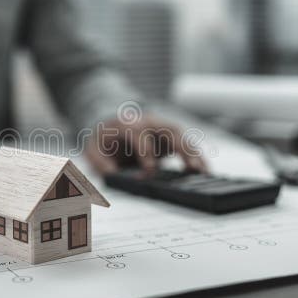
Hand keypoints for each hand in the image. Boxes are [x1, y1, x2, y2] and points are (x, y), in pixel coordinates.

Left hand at [84, 113, 206, 175]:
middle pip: (169, 130)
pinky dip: (197, 156)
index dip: (145, 153)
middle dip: (182, 149)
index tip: (149, 173)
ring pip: (183, 136)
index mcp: (127, 124)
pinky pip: (187, 144)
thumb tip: (112, 174)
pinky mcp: (170, 137)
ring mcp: (162, 128)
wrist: (110, 125)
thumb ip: (99, 162)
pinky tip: (205, 171)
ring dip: (194, 153)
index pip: (139, 134)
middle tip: (192, 169)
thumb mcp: (92, 150)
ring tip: (205, 173)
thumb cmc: (103, 141)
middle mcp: (148, 123)